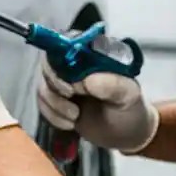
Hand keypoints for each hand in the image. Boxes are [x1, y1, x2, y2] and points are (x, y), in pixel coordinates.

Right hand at [37, 53, 159, 153]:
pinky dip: (52, 115)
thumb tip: (87, 80)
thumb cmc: (132, 109)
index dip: (62, 57)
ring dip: (54, 103)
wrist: (127, 134)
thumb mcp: (129, 96)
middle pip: (50, 62)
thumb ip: (113, 86)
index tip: (70, 80)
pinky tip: (70, 123)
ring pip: (44, 85)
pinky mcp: (59, 101)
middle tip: (70, 96)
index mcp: (96, 54)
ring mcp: (66, 83)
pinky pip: (43, 103)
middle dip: (55, 83)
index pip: (70, 41)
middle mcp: (78, 65)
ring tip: (75, 116)